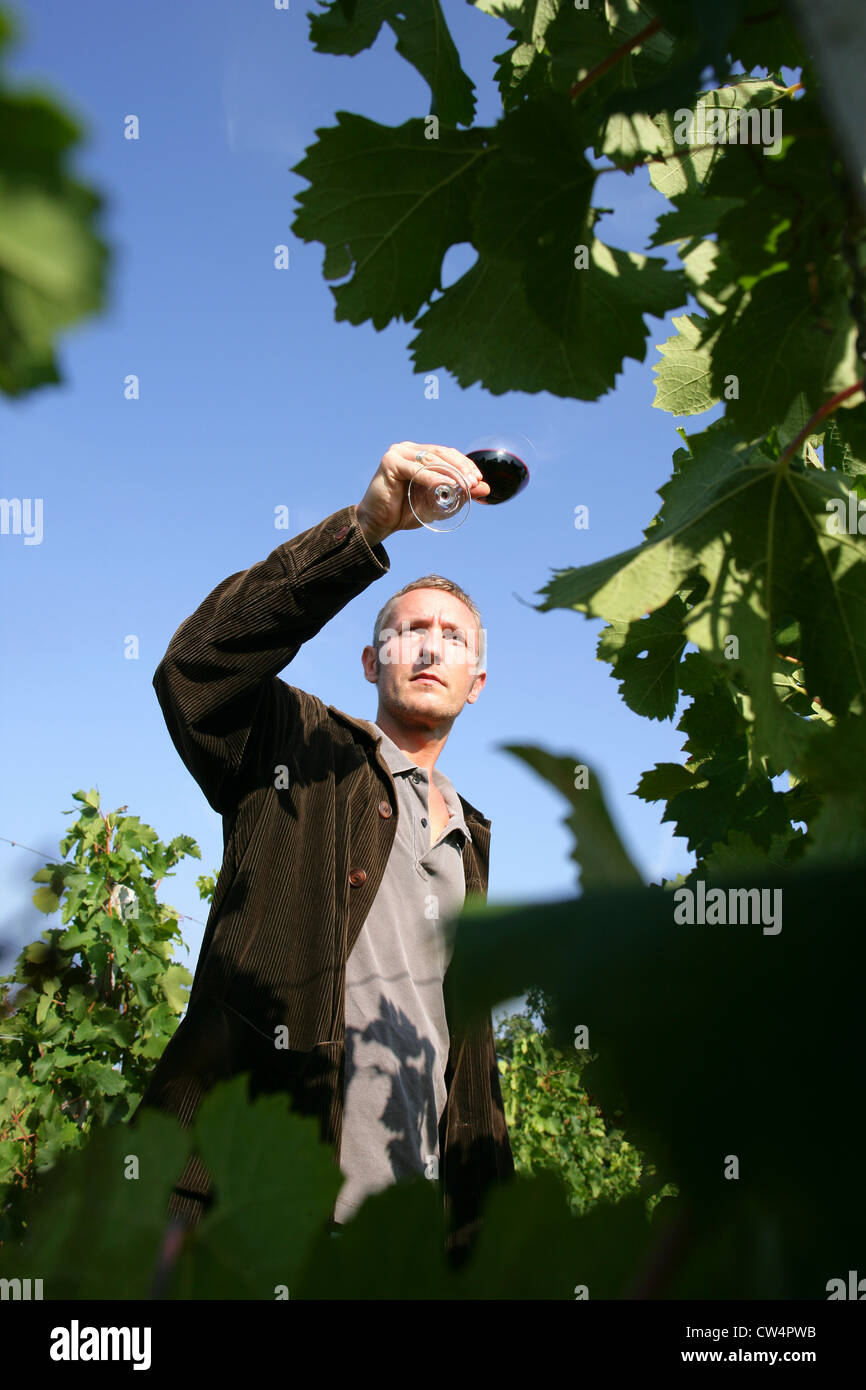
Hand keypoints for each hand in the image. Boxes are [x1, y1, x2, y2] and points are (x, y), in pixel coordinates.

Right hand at [355, 442, 489, 544]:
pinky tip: (447, 484)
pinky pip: (417, 470)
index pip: (447, 454)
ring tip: (465, 485)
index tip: (479, 479)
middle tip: (475, 482)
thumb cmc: (405, 512)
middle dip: (461, 467)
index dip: (465, 464)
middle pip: (442, 453)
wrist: (378, 524)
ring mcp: (398, 453)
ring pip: (431, 460)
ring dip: (451, 472)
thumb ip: (459, 493)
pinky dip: (433, 477)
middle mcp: (408, 450)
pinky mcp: (390, 462)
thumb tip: (486, 489)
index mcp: (419, 455)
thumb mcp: (438, 502)